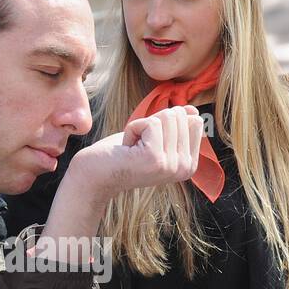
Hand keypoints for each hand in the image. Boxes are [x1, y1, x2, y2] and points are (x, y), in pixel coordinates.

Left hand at [69, 105, 203, 199]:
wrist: (94, 176)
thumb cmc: (122, 155)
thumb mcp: (155, 137)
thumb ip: (177, 126)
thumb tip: (193, 112)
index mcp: (190, 165)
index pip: (194, 121)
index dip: (165, 124)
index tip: (149, 144)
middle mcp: (185, 168)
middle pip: (180, 116)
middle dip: (152, 123)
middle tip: (138, 146)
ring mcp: (171, 165)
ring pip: (167, 116)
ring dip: (142, 126)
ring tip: (132, 148)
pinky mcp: (155, 158)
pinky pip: (151, 122)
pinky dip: (132, 129)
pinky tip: (126, 149)